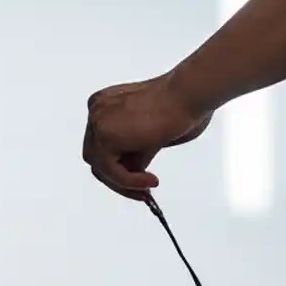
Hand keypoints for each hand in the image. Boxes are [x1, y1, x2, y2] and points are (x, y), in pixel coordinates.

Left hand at [83, 74, 211, 199]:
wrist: (188, 94)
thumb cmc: (180, 107)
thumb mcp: (151, 136)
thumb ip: (135, 151)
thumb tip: (131, 172)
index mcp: (106, 105)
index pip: (102, 146)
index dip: (119, 167)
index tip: (139, 181)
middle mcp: (98, 110)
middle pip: (96, 157)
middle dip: (118, 178)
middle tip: (142, 192)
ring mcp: (99, 121)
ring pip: (100, 167)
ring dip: (124, 183)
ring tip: (148, 188)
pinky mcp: (105, 135)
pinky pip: (111, 171)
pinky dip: (129, 182)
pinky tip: (149, 182)